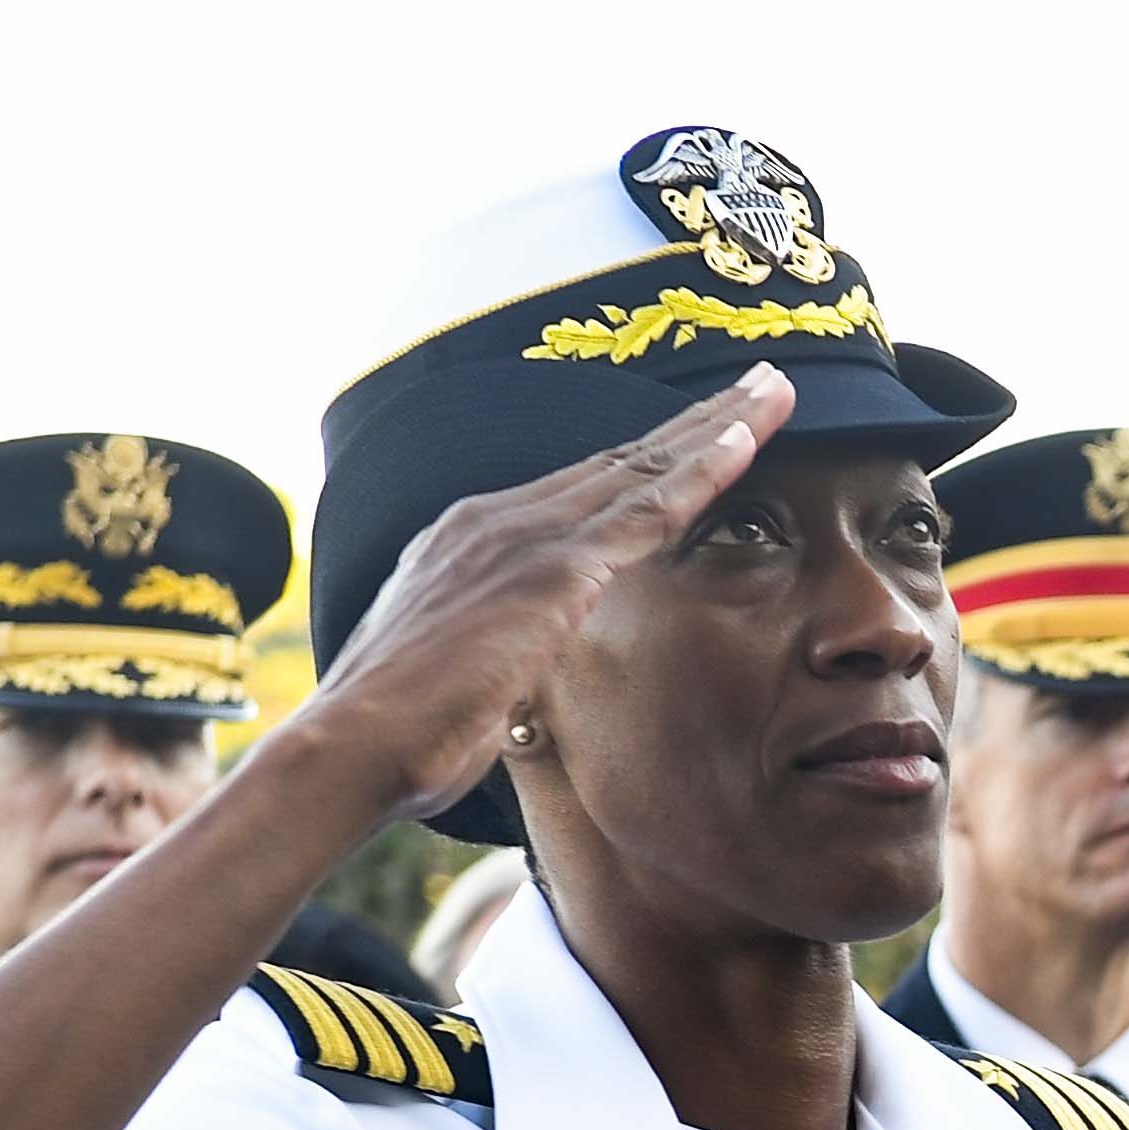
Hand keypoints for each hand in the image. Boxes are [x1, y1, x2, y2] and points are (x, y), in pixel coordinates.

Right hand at [291, 368, 803, 826]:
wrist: (353, 746)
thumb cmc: (401, 737)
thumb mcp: (461, 678)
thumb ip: (501, 656)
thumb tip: (518, 680)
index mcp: (471, 541)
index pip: (580, 489)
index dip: (648, 460)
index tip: (701, 434)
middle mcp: (496, 519)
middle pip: (620, 458)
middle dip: (696, 418)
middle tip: (762, 382)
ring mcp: (524, 537)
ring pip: (644, 466)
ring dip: (716, 425)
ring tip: (775, 389)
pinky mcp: (552, 570)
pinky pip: (648, 508)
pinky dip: (703, 470)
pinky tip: (747, 440)